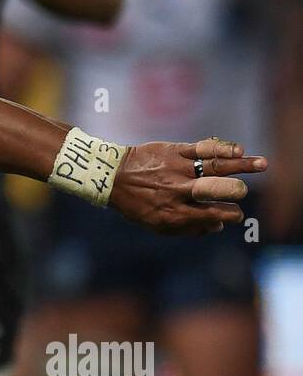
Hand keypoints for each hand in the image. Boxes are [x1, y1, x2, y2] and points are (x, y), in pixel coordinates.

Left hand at [109, 138, 266, 236]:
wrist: (113, 177)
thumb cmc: (137, 203)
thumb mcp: (156, 224)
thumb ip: (186, 227)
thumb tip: (216, 227)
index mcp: (173, 213)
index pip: (209, 215)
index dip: (227, 215)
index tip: (237, 215)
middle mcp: (178, 192)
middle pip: (213, 190)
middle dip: (233, 191)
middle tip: (242, 192)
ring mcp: (178, 170)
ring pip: (214, 166)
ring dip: (242, 165)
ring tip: (262, 165)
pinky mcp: (175, 152)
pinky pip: (203, 148)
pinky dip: (223, 149)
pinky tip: (239, 151)